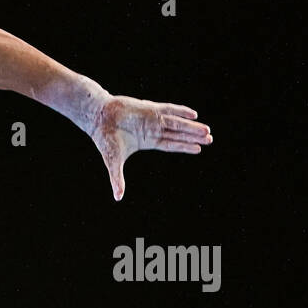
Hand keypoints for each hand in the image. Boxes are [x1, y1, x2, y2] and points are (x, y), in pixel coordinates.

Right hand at [88, 95, 211, 200]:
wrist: (97, 119)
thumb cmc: (104, 139)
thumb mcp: (113, 162)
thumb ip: (118, 179)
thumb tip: (118, 198)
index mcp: (148, 141)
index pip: (170, 145)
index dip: (184, 147)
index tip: (198, 149)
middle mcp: (153, 129)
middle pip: (178, 134)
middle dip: (193, 136)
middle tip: (210, 139)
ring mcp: (153, 119)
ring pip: (177, 123)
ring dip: (191, 127)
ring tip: (206, 131)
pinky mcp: (149, 109)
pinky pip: (168, 109)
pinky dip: (180, 111)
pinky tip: (193, 114)